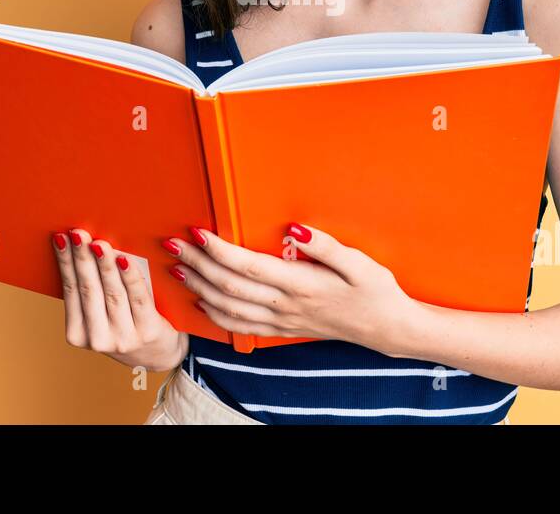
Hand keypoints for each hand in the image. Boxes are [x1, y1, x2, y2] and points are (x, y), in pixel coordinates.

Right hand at [53, 228, 186, 372]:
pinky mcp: (148, 331)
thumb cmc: (125, 326)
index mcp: (78, 334)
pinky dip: (130, 276)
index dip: (65, 263)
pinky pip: (138, 297)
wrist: (159, 354)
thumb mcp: (101, 317)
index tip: (60, 238)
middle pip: (88, 290)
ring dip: (104, 264)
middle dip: (81, 258)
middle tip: (77, 233)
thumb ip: (93, 292)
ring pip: (111, 292)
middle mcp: (98, 339)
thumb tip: (85, 248)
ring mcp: (124, 337)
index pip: (70, 291)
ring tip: (98, 243)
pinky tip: (124, 259)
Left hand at [162, 223, 417, 354]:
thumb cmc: (375, 290)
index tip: (197, 231)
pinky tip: (201, 301)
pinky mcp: (282, 330)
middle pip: (229, 285)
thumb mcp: (359, 262)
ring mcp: (281, 321)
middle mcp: (285, 305)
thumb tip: (295, 229)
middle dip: (197, 263)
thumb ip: (325, 246)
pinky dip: (215, 314)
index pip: (247, 266)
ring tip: (178, 268)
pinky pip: (240, 326)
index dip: (218, 249)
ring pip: (228, 308)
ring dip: (199, 287)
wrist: (386, 328)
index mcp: (300, 284)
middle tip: (173, 243)